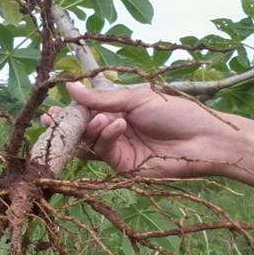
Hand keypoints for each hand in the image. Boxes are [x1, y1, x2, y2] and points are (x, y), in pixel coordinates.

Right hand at [41, 82, 233, 178]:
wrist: (203, 138)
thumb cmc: (176, 112)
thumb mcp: (137, 98)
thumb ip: (102, 98)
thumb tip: (70, 87)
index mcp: (118, 111)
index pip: (86, 112)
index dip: (68, 111)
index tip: (50, 110)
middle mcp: (115, 131)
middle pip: (82, 130)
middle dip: (67, 125)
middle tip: (52, 119)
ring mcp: (119, 150)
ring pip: (90, 142)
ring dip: (92, 128)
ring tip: (104, 118)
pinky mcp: (124, 167)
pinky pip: (105, 152)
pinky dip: (107, 137)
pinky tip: (116, 126)